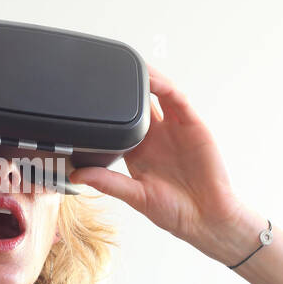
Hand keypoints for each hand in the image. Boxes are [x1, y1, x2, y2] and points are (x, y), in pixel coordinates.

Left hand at [68, 64, 249, 262]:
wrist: (206, 218)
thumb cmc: (174, 211)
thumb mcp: (136, 196)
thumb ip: (108, 183)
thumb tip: (76, 175)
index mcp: (138, 151)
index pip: (119, 121)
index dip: (108, 106)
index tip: (91, 91)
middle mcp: (155, 136)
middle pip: (139, 101)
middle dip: (128, 84)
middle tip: (109, 67)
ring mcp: (174, 129)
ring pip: (158, 94)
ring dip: (146, 79)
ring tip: (130, 65)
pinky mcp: (192, 126)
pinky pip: (177, 101)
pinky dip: (166, 88)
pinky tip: (154, 80)